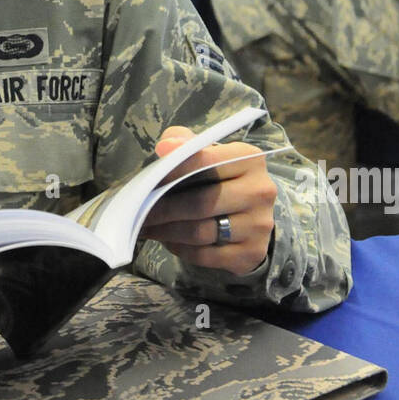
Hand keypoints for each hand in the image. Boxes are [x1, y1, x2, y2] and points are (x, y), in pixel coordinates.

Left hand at [138, 128, 277, 275]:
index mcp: (249, 158)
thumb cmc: (220, 178)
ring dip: (166, 232)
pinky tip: (168, 241)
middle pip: (200, 203)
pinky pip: (206, 255)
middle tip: (138, 212)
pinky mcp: (252, 253)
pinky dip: (181, 249)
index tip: (148, 181)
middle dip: (163, 209)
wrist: (251, 214)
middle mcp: (260, 191)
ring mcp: (259, 225)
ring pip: (200, 232)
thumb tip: (165, 146)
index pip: (205, 161)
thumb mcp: (207, 154)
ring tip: (147, 227)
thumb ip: (185, 144)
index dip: (172, 171)